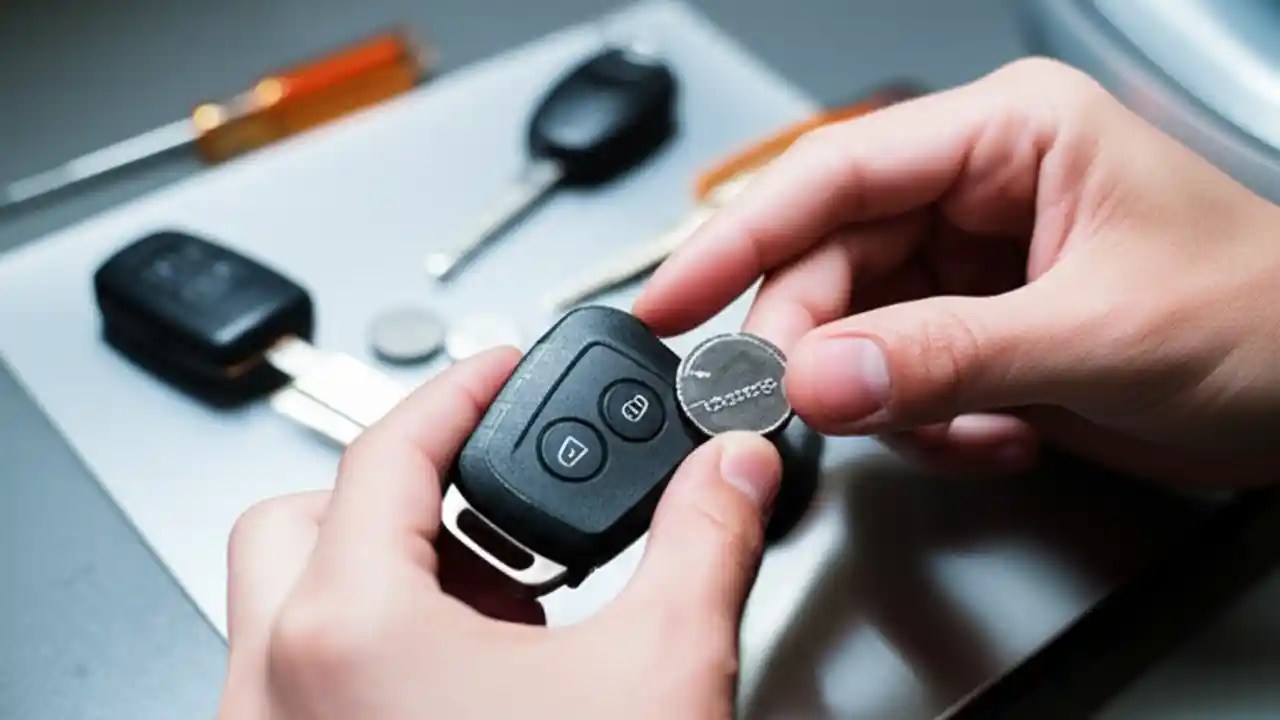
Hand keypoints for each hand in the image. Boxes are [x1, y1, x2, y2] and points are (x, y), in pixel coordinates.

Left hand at [217, 348, 782, 719]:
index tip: (499, 367)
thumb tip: (732, 470)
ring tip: (497, 608)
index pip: (386, 450)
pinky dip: (374, 652)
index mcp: (348, 631)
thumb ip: (704, 545)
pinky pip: (301, 681)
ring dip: (387, 578)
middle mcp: (274, 685)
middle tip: (488, 504)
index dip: (459, 390)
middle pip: (302, 519)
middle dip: (399, 495)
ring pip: (288, 605)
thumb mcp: (662, 675)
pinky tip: (471, 690)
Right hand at [635, 58, 1279, 485]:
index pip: (831, 177)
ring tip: (962, 429)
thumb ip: (942, 356)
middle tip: (792, 410)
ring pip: (857, 334)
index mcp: (1007, 136)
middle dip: (815, 349)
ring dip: (888, 403)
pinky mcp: (979, 333)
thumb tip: (812, 377)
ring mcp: (975, 267)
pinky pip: (898, 382)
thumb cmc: (1269, 319)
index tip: (669, 304)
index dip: (735, 241)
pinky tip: (1001, 434)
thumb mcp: (1095, 334)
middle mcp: (978, 192)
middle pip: (829, 265)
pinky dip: (929, 428)